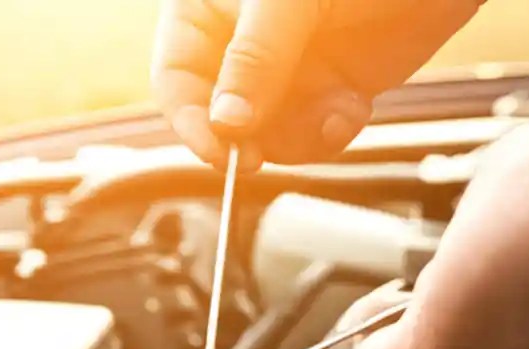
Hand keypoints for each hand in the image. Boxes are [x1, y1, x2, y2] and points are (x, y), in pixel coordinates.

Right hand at [151, 0, 482, 168]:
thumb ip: (254, 58)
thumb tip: (225, 122)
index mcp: (209, 9)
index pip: (177, 78)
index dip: (190, 120)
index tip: (219, 151)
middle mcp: (244, 44)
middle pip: (222, 117)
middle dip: (251, 136)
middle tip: (264, 154)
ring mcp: (289, 68)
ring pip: (269, 133)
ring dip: (299, 136)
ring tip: (332, 112)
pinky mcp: (332, 86)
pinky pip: (314, 132)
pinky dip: (332, 131)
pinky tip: (352, 108)